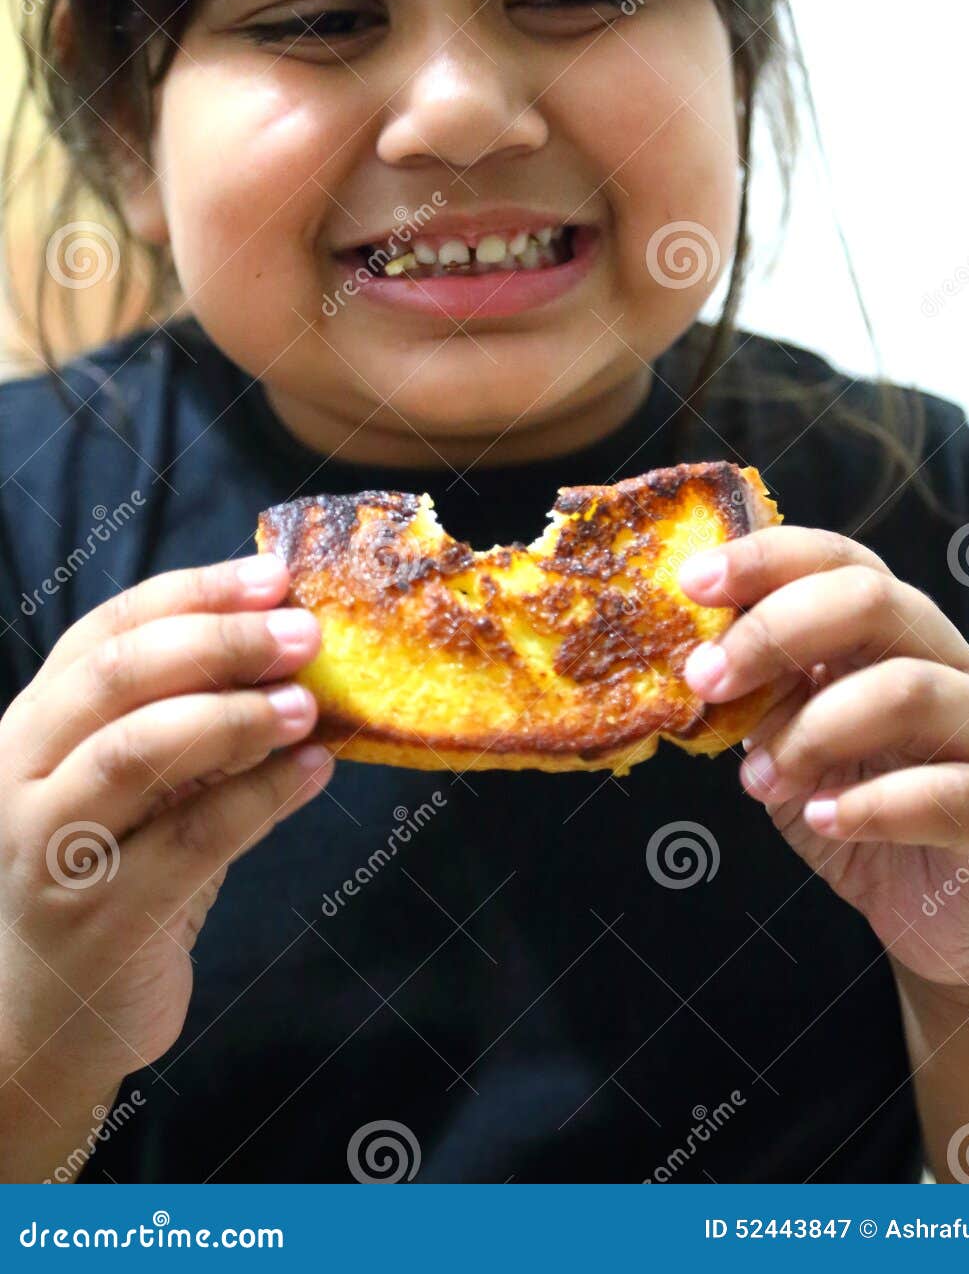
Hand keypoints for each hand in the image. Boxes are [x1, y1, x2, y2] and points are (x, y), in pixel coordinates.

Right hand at [0, 554, 330, 1113]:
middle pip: (118, 678)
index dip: (194, 593)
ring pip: (138, 751)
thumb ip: (184, 715)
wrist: (50, 1019)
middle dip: (220, 641)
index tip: (274, 575)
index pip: (106, 630)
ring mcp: (53, 850)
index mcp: (32, 724)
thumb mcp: (131, 784)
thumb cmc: (110, 873)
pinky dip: (263, 797)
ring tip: (308, 705)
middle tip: (305, 633)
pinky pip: (192, 839)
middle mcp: (23, 777)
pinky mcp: (101, 919)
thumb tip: (289, 641)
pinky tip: (314, 772)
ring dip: (236, 716)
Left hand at [679, 528, 968, 992]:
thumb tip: (692, 661)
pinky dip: (870, 805)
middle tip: (706, 680)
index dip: (763, 560)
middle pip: (872, 601)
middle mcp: (942, 662)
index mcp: (888, 631)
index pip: (835, 559)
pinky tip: (823, 819)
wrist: (948, 906)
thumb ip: (758, 698)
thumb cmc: (858, 805)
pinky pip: (944, 791)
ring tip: (759, 781)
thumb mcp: (790, 742)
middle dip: (774, 632)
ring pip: (907, 690)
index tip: (692, 583)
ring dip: (813, 732)